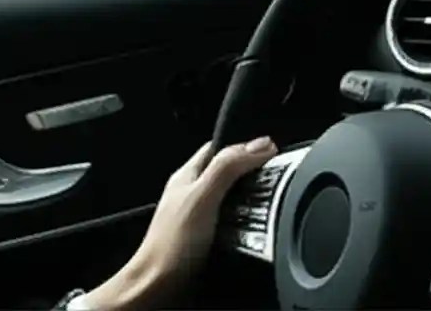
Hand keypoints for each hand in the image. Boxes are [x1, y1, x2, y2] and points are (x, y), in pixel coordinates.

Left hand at [80, 136, 277, 310]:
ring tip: (268, 205)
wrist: (157, 286)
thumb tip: (261, 144)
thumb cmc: (171, 244)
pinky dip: (248, 225)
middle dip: (253, 175)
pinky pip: (235, 224)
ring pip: (234, 199)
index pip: (219, 147)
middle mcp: (193, 194)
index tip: (270, 152)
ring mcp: (200, 217)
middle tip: (273, 181)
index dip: (244, 146)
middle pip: (230, 173)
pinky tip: (257, 230)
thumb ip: (229, 166)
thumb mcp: (203, 195)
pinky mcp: (208, 239)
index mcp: (188, 175)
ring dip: (252, 202)